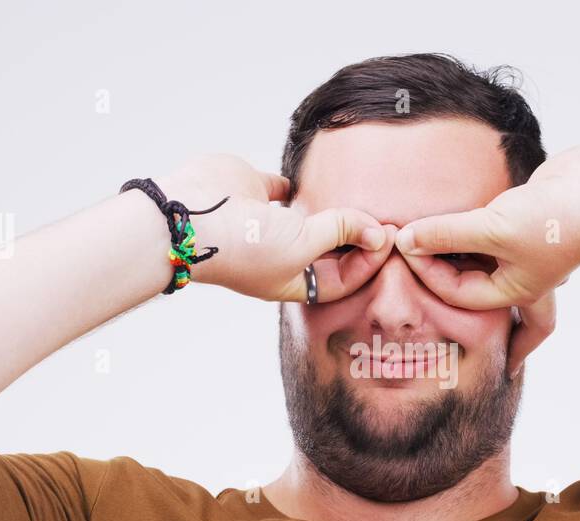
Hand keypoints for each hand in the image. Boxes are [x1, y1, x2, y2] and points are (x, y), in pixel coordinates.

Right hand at [155, 154, 390, 301]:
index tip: (389, 237)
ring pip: (313, 220)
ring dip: (337, 213)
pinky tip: (323, 181)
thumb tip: (378, 230)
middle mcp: (281, 256)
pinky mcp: (257, 193)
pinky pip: (286, 191)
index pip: (342, 279)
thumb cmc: (245, 245)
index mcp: (291, 281)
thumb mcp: (303, 245)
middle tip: (389, 218)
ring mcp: (268, 225)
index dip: (368, 260)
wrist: (190, 216)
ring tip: (367, 200)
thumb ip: (341, 231)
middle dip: (360, 239)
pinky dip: (304, 187)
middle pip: (331, 252)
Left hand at [392, 144, 579, 375]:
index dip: (426, 269)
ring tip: (425, 251)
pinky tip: (455, 220)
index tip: (404, 243)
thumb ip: (446, 233)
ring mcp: (520, 247)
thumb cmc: (556, 222)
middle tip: (406, 279)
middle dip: (441, 286)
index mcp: (513, 291)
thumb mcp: (492, 229)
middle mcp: (516, 275)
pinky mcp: (523, 217)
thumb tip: (406, 239)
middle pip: (471, 289)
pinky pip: (487, 228)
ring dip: (454, 253)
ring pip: (478, 257)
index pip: (455, 291)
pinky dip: (469, 227)